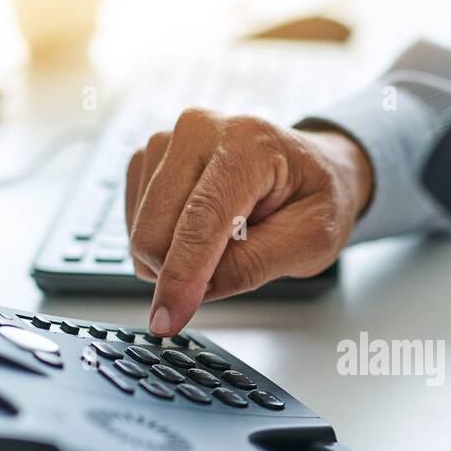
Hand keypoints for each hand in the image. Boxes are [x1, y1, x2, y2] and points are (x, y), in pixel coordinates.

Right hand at [124, 110, 371, 333]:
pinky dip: (166, 244)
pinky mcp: (146, 160)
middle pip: (155, 231)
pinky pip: (135, 225)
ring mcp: (166, 142)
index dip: (181, 276)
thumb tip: (195, 291)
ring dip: (178, 257)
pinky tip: (202, 228)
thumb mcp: (311, 240)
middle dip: (184, 270)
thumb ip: (254, 265)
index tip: (167, 320)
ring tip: (227, 235)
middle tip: (236, 259)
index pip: (200, 220)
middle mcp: (197, 130)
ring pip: (141, 232)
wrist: (311, 168)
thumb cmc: (316, 197)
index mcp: (247, 141)